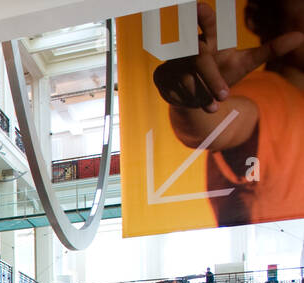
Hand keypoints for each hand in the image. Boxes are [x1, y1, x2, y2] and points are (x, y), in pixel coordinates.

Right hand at [152, 3, 303, 111]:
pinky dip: (188, 100)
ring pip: (186, 80)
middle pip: (199, 60)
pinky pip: (175, 91)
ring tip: (213, 105)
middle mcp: (188, 47)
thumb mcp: (246, 63)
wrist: (196, 95)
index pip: (207, 23)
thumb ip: (269, 49)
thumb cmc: (223, 72)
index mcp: (210, 38)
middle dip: (211, 80)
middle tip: (224, 96)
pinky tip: (194, 103)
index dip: (200, 15)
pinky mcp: (160, 77)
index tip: (196, 6)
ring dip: (201, 95)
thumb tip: (299, 36)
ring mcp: (172, 61)